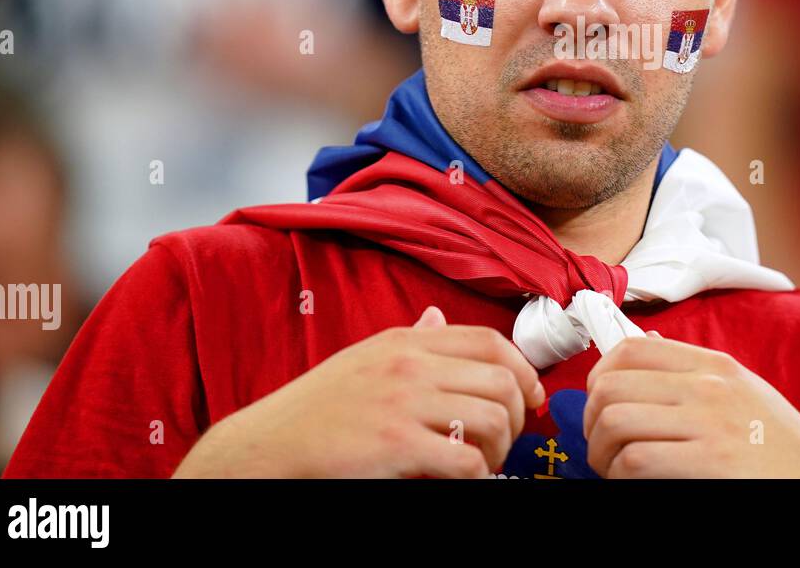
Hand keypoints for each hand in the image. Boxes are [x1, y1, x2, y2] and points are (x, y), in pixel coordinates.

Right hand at [172, 306, 544, 477]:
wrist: (268, 444)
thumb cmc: (317, 407)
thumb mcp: (364, 358)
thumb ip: (409, 341)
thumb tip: (437, 319)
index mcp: (406, 341)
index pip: (489, 341)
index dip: (523, 368)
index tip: (531, 395)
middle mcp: (411, 364)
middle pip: (501, 379)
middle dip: (518, 413)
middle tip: (508, 438)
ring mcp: (405, 403)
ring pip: (493, 417)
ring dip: (502, 446)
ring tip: (487, 461)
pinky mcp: (397, 444)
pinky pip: (466, 459)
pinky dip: (479, 474)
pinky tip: (468, 479)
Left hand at [583, 330, 799, 477]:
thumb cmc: (782, 447)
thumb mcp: (743, 393)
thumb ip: (694, 373)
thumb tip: (643, 344)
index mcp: (715, 365)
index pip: (632, 348)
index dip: (599, 375)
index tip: (598, 402)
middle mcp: (709, 386)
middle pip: (611, 385)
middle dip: (590, 420)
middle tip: (599, 445)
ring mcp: (710, 422)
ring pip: (614, 421)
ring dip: (599, 452)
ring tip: (611, 469)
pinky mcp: (710, 461)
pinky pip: (635, 459)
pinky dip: (619, 475)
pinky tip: (630, 483)